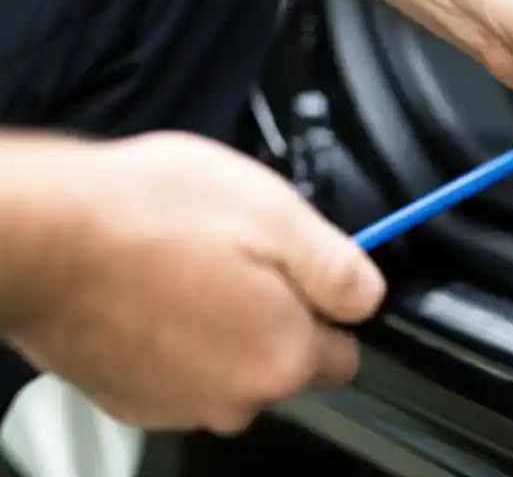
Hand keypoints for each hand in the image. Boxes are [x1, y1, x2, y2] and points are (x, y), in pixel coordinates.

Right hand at [5, 132, 385, 433]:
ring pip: (229, 366)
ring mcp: (176, 403)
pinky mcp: (129, 397)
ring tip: (190, 265)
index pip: (345, 353)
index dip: (329, 305)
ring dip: (223, 323)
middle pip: (285, 362)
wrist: (41, 237)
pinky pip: (177, 369)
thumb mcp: (275, 213)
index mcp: (281, 357)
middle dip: (277, 314)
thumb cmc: (146, 217)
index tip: (307, 271)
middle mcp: (232, 397)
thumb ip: (339, 266)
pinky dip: (174, 336)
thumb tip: (369, 294)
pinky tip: (154, 288)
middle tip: (241, 255)